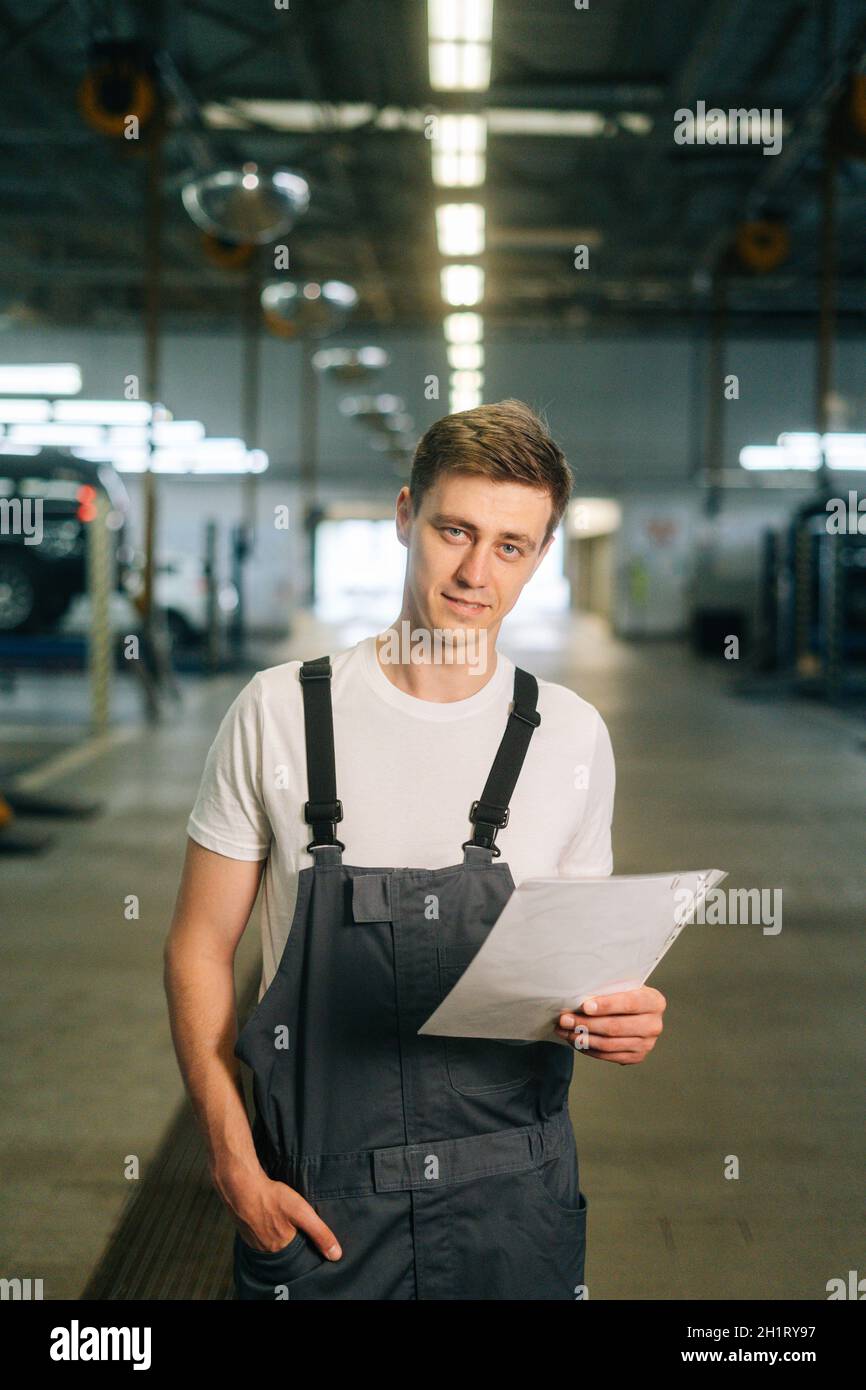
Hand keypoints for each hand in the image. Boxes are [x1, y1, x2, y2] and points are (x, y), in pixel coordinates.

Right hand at [213, 1163, 341, 1259]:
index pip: (299, 1256)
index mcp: (281, 1250)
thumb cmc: (272, 1198)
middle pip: (285, 1251)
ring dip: (279, 1235)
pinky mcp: (245, 1232)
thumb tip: (336, 1255)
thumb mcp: (302, 1213)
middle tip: (296, 1226)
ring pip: (272, 1243)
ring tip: (284, 1222)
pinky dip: (267, 1230)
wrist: (241, 1186)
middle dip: (293, 1241)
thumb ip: (320, 1234)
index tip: (309, 1237)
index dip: (306, 1247)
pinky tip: (270, 1218)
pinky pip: (260, 1237)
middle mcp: (266, 1251)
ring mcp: (253, 1242)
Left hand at [555, 986, 665, 1064]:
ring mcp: (647, 1044)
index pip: (629, 1003)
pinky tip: (574, 1040)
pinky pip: (607, 1056)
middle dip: (586, 1023)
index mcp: (654, 1002)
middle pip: (615, 1027)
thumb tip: (577, 995)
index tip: (585, 1006)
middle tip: (565, 1019)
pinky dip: (588, 1049)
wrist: (636, 1010)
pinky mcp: (636, 1057)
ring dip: (582, 1038)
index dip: (606, 1005)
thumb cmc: (624, 993)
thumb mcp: (622, 984)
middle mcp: (654, 1025)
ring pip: (608, 1044)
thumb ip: (607, 988)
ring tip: (564, 1030)